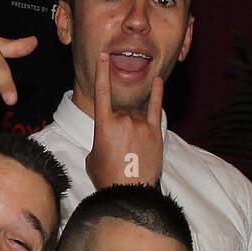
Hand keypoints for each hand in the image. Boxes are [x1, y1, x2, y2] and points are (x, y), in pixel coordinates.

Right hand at [85, 52, 163, 189]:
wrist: (130, 192)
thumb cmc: (108, 177)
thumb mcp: (93, 157)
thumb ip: (100, 140)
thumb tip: (110, 137)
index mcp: (104, 124)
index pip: (102, 92)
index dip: (101, 73)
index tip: (103, 57)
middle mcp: (123, 120)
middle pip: (121, 110)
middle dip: (118, 125)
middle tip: (118, 150)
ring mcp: (141, 124)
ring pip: (135, 114)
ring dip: (132, 126)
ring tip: (130, 150)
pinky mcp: (155, 132)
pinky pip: (155, 108)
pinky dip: (157, 94)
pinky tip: (158, 81)